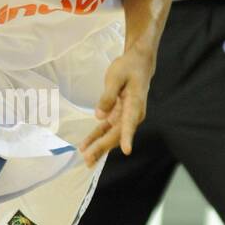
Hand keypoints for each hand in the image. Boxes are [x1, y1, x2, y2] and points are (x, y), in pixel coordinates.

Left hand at [80, 48, 154, 168]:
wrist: (138, 64)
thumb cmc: (128, 68)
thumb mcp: (116, 77)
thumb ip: (108, 96)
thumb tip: (99, 116)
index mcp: (135, 103)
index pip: (131, 122)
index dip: (128, 137)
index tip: (127, 150)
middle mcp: (133, 114)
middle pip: (118, 134)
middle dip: (103, 147)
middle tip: (89, 160)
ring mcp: (126, 117)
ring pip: (112, 135)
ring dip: (100, 147)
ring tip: (87, 160)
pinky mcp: (119, 116)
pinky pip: (107, 129)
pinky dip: (97, 137)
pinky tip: (86, 146)